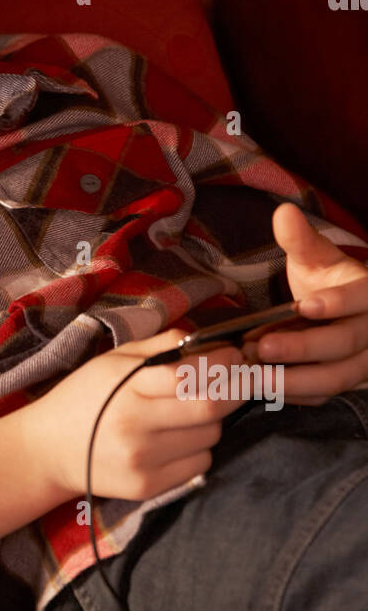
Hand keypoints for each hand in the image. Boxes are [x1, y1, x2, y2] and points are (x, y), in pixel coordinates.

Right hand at [37, 328, 248, 501]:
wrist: (48, 449)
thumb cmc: (84, 396)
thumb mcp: (112, 361)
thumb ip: (158, 346)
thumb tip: (204, 340)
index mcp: (125, 387)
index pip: (188, 375)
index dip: (221, 364)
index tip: (235, 355)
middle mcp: (134, 426)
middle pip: (209, 408)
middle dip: (233, 391)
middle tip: (238, 381)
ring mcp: (143, 460)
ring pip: (210, 436)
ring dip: (213, 420)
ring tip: (193, 412)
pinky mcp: (148, 486)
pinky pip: (200, 464)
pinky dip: (200, 448)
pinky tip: (179, 439)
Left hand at [244, 203, 367, 404]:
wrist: (337, 313)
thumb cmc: (327, 283)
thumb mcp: (315, 258)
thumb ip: (300, 240)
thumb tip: (285, 214)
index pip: (363, 300)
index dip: (338, 303)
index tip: (305, 306)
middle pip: (345, 345)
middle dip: (303, 348)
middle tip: (260, 348)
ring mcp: (364, 364)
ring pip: (336, 378)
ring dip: (293, 380)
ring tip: (254, 375)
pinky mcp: (346, 384)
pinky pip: (324, 396)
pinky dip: (294, 395)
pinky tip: (263, 389)